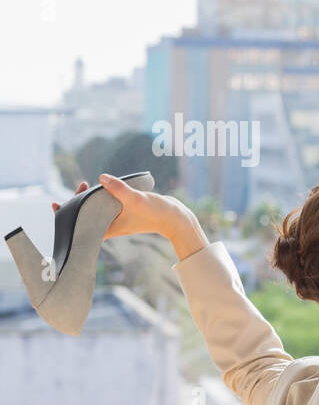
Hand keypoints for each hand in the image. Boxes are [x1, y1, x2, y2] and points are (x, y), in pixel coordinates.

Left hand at [55, 175, 180, 238]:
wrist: (176, 219)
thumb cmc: (157, 213)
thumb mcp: (137, 200)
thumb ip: (119, 189)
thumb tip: (101, 177)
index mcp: (108, 227)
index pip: (79, 225)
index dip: (65, 216)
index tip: (57, 203)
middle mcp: (110, 225)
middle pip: (84, 216)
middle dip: (76, 201)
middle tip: (81, 185)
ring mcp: (117, 220)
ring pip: (94, 211)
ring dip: (88, 198)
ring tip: (87, 185)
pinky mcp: (124, 214)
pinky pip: (105, 207)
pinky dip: (100, 198)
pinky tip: (102, 188)